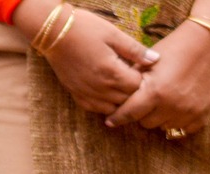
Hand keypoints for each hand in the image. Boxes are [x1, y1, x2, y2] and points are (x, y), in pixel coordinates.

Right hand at [39, 6, 156, 115]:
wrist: (54, 33)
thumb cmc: (85, 29)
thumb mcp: (113, 34)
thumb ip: (135, 50)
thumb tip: (155, 59)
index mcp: (111, 72)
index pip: (137, 86)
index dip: (142, 78)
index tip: (139, 68)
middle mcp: (100, 88)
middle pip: (126, 100)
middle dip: (132, 90)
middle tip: (131, 75)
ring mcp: (87, 94)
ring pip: (112, 108)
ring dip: (119, 99)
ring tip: (119, 84)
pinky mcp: (77, 95)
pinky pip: (96, 109)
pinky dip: (104, 104)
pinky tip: (106, 92)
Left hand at [105, 21, 209, 133]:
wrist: (207, 43)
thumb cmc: (173, 49)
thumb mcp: (147, 63)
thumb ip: (131, 82)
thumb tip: (114, 98)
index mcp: (155, 91)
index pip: (129, 114)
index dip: (117, 118)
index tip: (110, 122)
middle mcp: (171, 105)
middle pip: (145, 123)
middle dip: (143, 113)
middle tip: (148, 100)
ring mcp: (188, 112)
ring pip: (163, 127)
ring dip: (161, 118)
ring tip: (165, 100)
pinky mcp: (202, 115)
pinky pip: (183, 129)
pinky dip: (178, 121)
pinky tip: (178, 107)